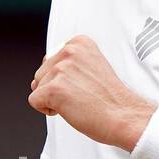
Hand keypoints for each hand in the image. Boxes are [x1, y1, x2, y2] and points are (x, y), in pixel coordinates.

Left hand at [29, 35, 154, 149]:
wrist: (124, 116)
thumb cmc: (110, 98)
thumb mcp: (90, 68)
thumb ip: (65, 67)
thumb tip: (34, 81)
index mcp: (79, 42)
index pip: (52, 60)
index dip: (64, 79)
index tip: (85, 85)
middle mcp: (69, 51)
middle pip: (41, 73)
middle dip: (56, 89)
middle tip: (82, 95)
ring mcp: (61, 69)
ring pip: (37, 88)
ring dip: (53, 100)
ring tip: (78, 101)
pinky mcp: (54, 88)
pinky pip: (34, 101)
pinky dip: (48, 110)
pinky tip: (70, 109)